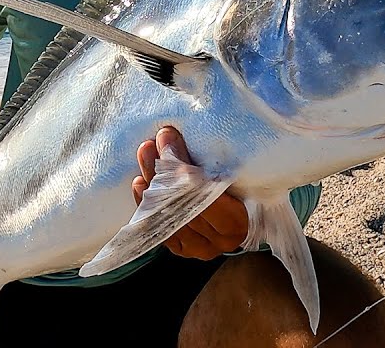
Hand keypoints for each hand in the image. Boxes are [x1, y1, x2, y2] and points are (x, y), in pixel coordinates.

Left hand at [132, 127, 248, 259]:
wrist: (244, 215)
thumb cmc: (244, 187)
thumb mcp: (235, 174)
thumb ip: (213, 162)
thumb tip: (178, 136)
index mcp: (239, 221)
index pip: (206, 197)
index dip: (184, 169)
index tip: (170, 140)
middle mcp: (220, 240)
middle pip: (184, 204)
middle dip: (164, 169)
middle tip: (154, 141)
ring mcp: (199, 247)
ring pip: (168, 215)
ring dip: (152, 181)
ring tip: (145, 152)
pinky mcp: (182, 248)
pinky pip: (158, 228)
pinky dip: (146, 204)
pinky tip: (139, 182)